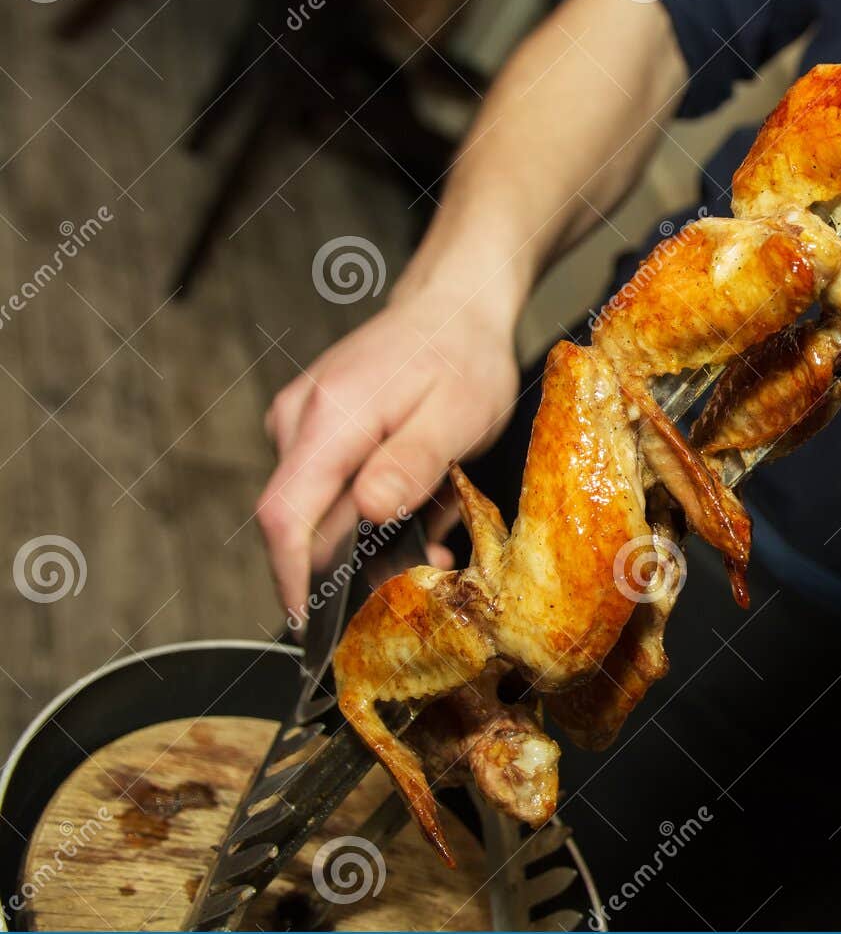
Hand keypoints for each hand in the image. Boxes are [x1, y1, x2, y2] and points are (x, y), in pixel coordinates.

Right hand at [256, 287, 520, 613]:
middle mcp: (300, 421)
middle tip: (421, 573)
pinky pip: (329, 490)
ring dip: (369, 538)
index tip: (312, 626)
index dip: (292, 580)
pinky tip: (416, 503)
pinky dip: (369, 510)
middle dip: (352, 566)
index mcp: (332, 417)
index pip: (284, 514)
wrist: (453, 307)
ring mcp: (301, 424)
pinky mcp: (313, 431)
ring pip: (319, 511)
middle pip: (302, 524)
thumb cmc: (462, 356)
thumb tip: (369, 511)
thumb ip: (412, 463)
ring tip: (433, 527)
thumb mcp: (458, 415)